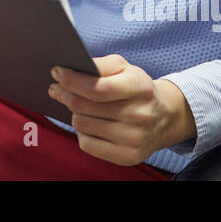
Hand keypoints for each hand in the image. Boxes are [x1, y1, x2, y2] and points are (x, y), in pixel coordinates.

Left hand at [47, 55, 194, 165]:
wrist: (163, 118)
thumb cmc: (136, 89)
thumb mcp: (124, 68)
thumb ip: (99, 65)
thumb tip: (67, 72)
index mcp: (140, 87)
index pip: (96, 88)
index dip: (71, 80)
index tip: (57, 72)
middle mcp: (140, 115)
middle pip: (83, 106)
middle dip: (65, 94)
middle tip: (59, 88)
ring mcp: (135, 139)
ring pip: (81, 124)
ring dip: (75, 113)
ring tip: (80, 106)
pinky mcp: (128, 157)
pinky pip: (87, 144)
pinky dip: (82, 132)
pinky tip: (90, 123)